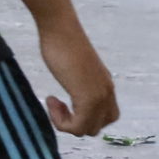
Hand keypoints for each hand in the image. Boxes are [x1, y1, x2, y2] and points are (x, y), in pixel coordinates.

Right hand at [36, 17, 119, 136]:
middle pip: (96, 127)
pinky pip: (77, 127)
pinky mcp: (87, 98)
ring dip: (67, 123)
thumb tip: (73, 87)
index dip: (84, 116)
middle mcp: (107, 93)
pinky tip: (51, 100)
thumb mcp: (77, 68)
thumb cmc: (62, 41)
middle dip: (75, 122)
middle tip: (57, 103)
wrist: (60, 28)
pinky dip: (61, 121)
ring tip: (53, 102)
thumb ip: (80, 81)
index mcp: (106, 85)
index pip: (106, 117)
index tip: (66, 101)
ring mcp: (99, 97)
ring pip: (87, 130)